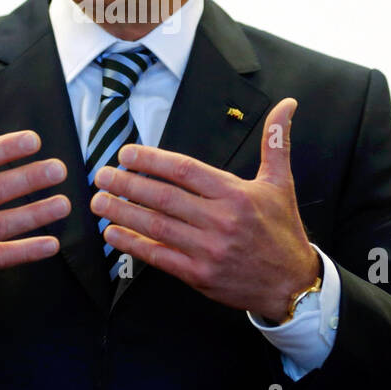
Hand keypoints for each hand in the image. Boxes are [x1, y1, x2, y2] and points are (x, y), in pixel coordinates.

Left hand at [91, 98, 317, 321]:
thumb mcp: (281, 183)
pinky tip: (113, 234)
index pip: (184, 170)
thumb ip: (276, 142)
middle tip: (102, 175)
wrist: (292, 284)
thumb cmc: (282, 231)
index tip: (126, 154)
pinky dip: (132, 245)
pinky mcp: (199, 276)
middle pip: (164, 197)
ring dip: (122, 213)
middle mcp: (220, 220)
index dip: (151, 161)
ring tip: (99, 201)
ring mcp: (208, 250)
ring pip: (156, 226)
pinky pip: (159, 257)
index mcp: (235, 194)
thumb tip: (286, 105)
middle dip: (127, 184)